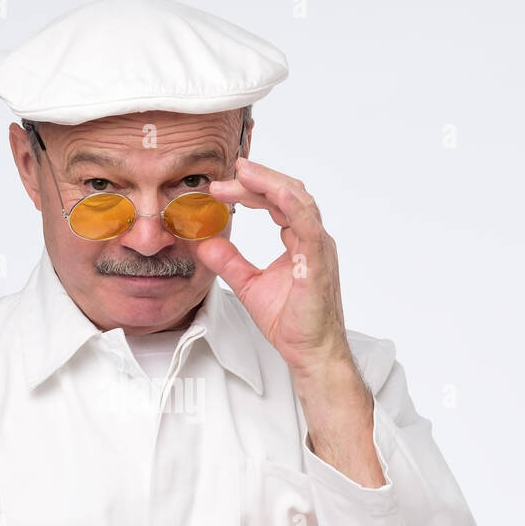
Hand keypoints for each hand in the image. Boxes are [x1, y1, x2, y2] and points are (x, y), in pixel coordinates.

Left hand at [197, 157, 353, 378]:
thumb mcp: (249, 285)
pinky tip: (274, 192)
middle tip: (225, 176)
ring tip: (243, 173)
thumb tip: (205, 244)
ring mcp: (318, 248)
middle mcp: (313, 239)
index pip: (276, 203)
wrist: (310, 352)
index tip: (220, 188)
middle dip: (256, 181)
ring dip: (269, 183)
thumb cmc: (292, 322)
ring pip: (298, 200)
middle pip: (287, 193)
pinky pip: (308, 225)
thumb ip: (230, 262)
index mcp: (300, 241)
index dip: (250, 191)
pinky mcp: (318, 262)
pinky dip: (292, 204)